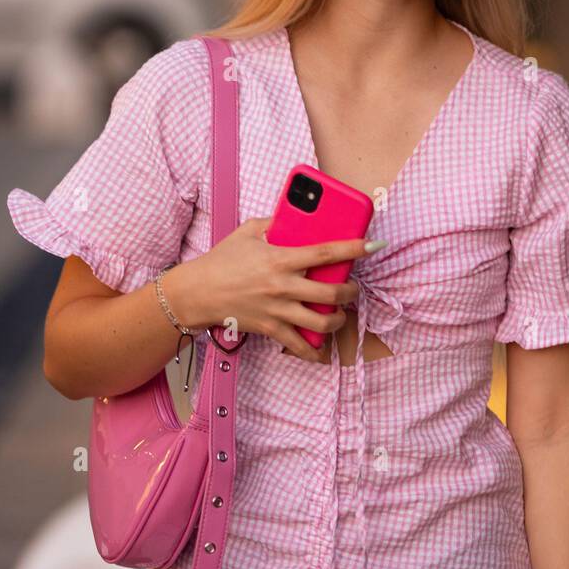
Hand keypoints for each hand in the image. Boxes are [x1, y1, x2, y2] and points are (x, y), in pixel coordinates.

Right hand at [163, 217, 382, 361]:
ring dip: (338, 320)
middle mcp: (283, 286)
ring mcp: (277, 310)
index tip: (372, 245)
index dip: (353, 248)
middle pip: (331, 293)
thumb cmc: (221, 260)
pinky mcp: (269, 329)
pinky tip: (322, 350)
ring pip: (321, 323)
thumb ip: (273, 223)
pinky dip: (314, 352)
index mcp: (280, 259)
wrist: (196, 292)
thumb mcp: (247, 232)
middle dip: (351, 292)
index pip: (325, 253)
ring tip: (340, 314)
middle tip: (353, 288)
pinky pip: (298, 346)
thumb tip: (293, 217)